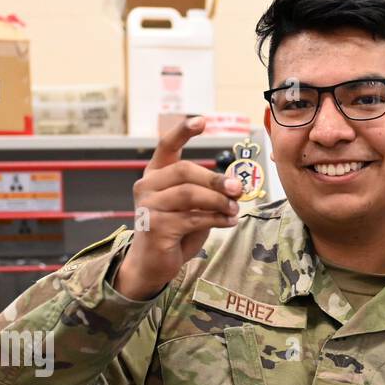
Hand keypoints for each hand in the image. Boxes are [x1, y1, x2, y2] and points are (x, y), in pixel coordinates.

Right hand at [116, 116, 241, 299]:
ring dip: (218, 202)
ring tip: (234, 210)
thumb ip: (206, 193)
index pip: (166, 146)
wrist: (152, 264)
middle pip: (185, 171)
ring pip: (190, 195)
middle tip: (238, 189)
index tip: (202, 120)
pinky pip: (193, 218)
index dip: (183, 132)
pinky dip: (216, 219)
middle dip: (215, 180)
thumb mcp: (192, 207)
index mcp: (155, 175)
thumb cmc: (174, 232)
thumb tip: (235, 184)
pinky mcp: (156, 227)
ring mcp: (148, 206)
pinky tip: (229, 222)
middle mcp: (147, 186)